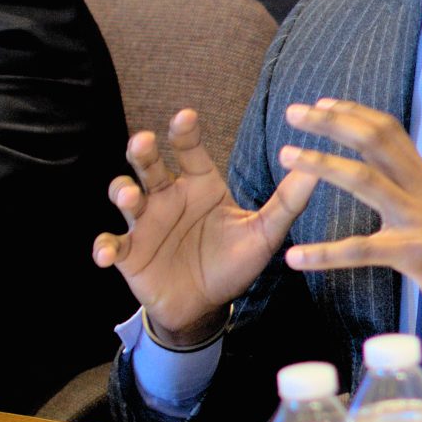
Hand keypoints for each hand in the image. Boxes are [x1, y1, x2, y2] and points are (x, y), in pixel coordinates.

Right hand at [93, 109, 313, 342]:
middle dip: (142, 151)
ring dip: (122, 191)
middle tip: (143, 141)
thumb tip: (316, 168)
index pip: (189, 149)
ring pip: (125, 196)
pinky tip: (106, 254)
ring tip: (128, 194)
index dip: (185, 132)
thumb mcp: (264, 233)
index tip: (186, 117)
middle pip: (148, 164)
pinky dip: (105, 247)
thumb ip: (286, 201)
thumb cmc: (234, 261)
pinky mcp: (129, 252)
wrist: (207, 304)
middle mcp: (168, 195)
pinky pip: (111, 244)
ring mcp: (145, 222)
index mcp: (199, 184)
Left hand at [273, 98, 421, 350]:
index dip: (354, 113)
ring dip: (323, 164)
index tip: (322, 104)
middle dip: (332, 122)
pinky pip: (364, 250)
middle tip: (293, 112)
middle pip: (375, 141)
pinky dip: (326, 253)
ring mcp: (421, 221)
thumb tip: (393, 184)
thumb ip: (417, 197)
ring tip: (286, 155)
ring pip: (366, 180)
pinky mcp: (418, 255)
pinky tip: (296, 257)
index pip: (389, 131)